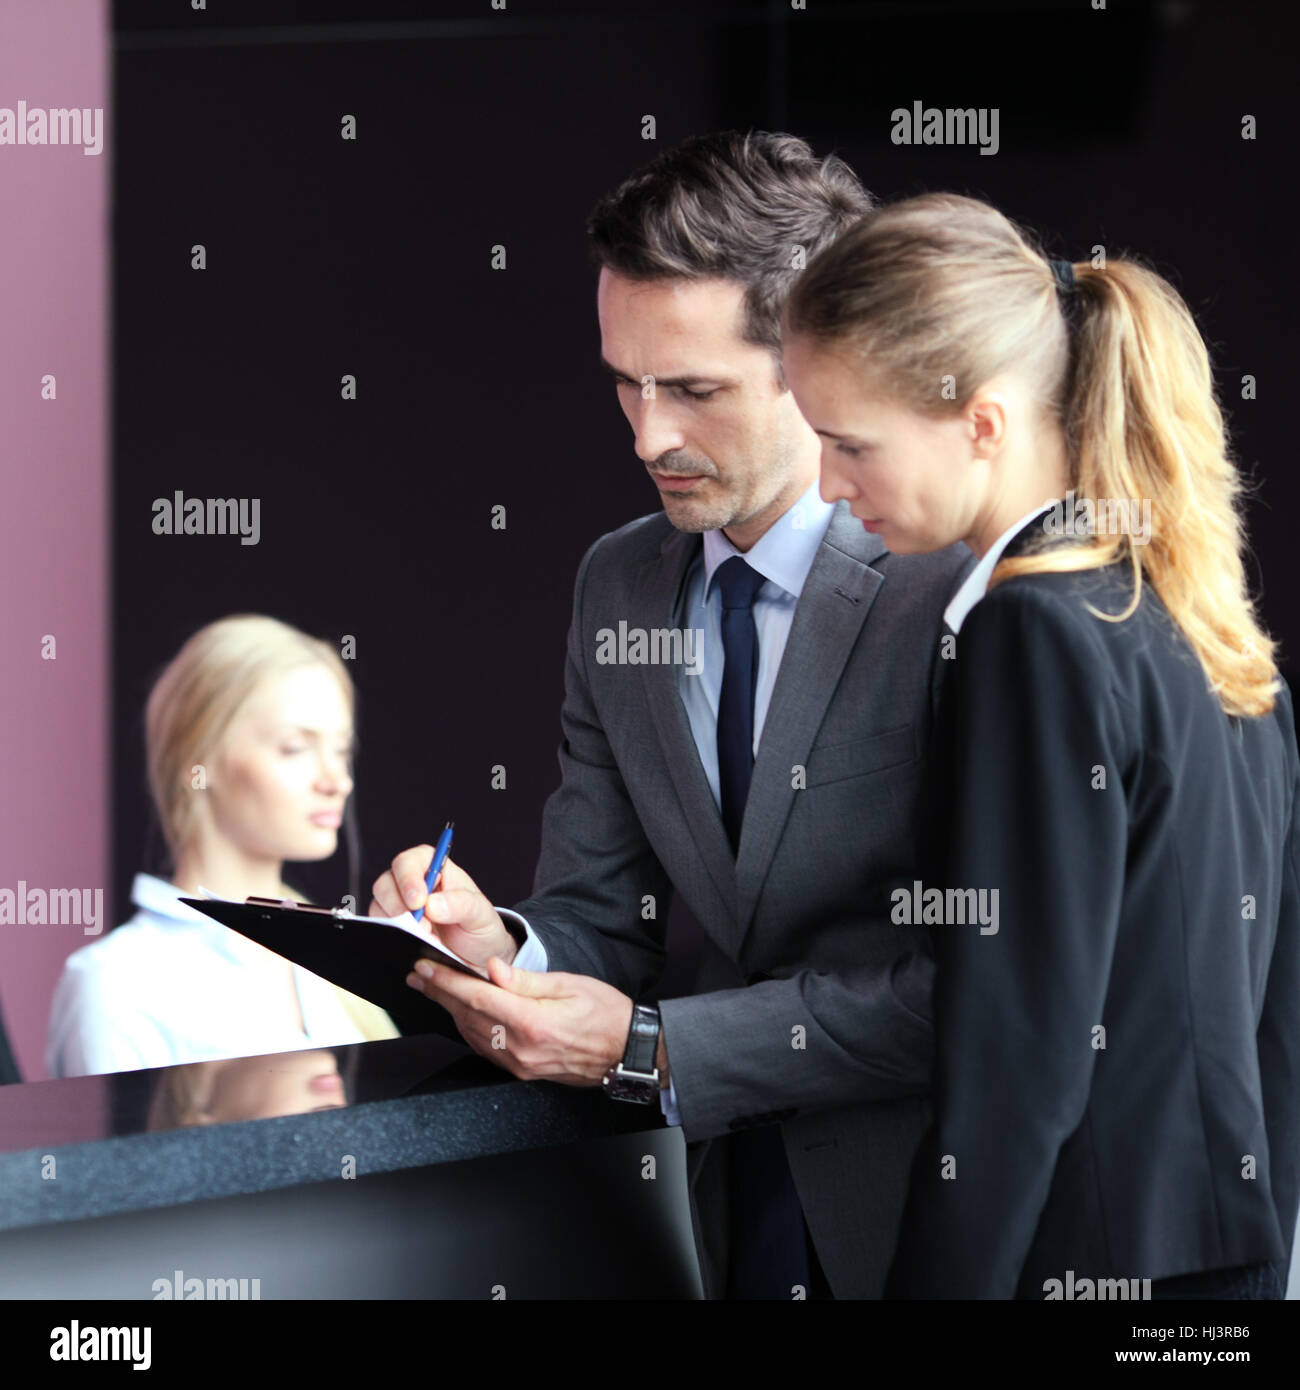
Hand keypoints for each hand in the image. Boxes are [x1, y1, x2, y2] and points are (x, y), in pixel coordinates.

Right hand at [370, 847, 517, 969]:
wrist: (477, 958)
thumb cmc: (479, 928)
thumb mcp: (481, 914)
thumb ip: (461, 904)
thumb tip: (431, 904)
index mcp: (435, 869)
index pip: (412, 861)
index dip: (409, 877)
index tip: (418, 901)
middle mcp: (412, 884)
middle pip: (387, 882)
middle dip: (399, 905)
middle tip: (422, 927)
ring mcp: (399, 906)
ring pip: (379, 905)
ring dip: (397, 924)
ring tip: (426, 939)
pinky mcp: (393, 928)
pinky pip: (380, 928)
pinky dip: (392, 937)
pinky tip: (412, 945)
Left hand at [404, 956, 633, 1086]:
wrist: (626, 1051)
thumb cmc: (605, 1013)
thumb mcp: (570, 985)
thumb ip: (526, 980)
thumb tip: (492, 969)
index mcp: (533, 1023)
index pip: (478, 998)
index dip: (447, 982)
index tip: (425, 968)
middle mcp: (521, 1048)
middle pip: (468, 1017)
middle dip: (439, 993)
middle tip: (417, 975)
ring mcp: (520, 1064)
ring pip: (472, 1034)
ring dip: (449, 1010)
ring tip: (432, 990)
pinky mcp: (522, 1071)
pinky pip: (485, 1048)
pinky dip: (468, 1027)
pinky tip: (460, 1014)